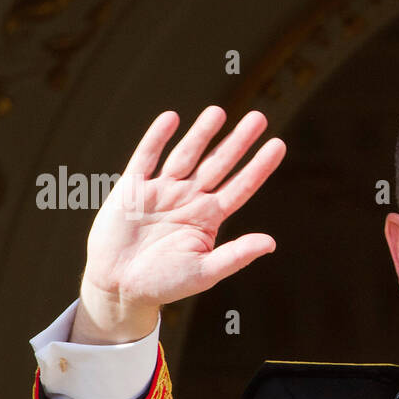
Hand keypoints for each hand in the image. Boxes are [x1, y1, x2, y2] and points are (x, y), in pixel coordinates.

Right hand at [73, 106, 284, 342]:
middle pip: (219, 164)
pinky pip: (146, 157)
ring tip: (219, 112)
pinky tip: (172, 118)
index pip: (241, 186)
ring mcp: (162, 191)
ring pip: (186, 155)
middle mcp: (189, 199)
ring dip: (202, 134)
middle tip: (259, 118)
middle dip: (238, 142)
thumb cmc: (164, 283)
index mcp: (209, 218)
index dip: (259, 166)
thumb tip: (270, 242)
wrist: (119, 287)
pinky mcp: (133, 188)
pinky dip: (157, 137)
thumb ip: (236, 255)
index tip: (279, 145)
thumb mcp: (205, 272)